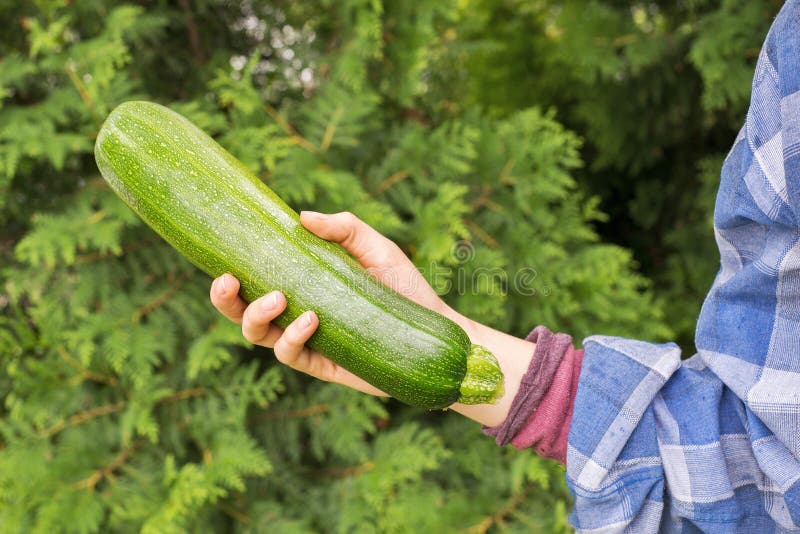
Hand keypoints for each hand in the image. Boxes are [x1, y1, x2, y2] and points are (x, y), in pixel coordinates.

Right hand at [209, 211, 465, 397]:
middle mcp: (296, 314)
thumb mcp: (376, 247)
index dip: (229, 274)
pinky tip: (311, 319)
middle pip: (242, 312)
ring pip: (259, 336)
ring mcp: (308, 341)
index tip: (222, 259)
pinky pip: (291, 355)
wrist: (437, 330)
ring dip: (256, 316)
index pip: (254, 280)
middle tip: (228, 280)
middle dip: (224, 300)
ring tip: (279, 296)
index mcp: (302, 284)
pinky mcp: (323, 365)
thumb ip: (344, 228)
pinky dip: (292, 337)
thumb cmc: (404, 286)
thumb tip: (302, 217)